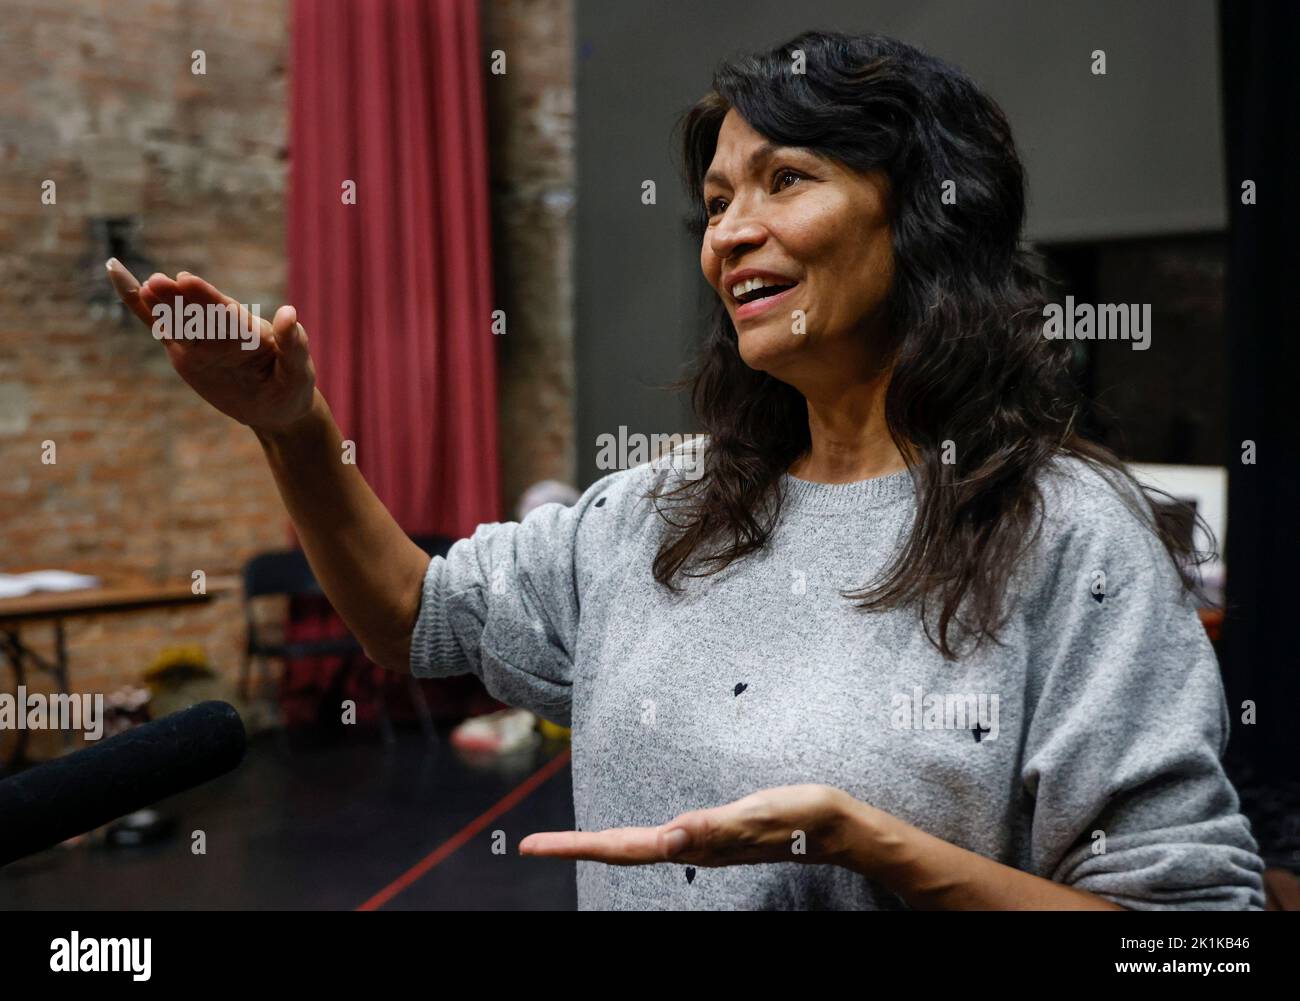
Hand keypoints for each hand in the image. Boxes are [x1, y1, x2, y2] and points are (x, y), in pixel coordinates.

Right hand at [105, 259, 316, 431]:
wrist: (276, 407)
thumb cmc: (292, 388)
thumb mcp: (299, 371)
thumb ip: (294, 344)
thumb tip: (289, 312)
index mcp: (248, 330)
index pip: (225, 313)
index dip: (206, 298)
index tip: (187, 282)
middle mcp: (221, 329)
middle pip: (196, 313)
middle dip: (179, 298)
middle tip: (158, 282)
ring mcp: (200, 338)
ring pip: (175, 317)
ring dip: (159, 302)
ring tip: (146, 286)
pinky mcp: (184, 350)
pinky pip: (158, 325)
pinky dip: (138, 305)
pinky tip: (117, 274)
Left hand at [518, 784, 860, 867]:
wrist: (838, 826)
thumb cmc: (801, 816)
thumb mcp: (758, 813)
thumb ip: (715, 826)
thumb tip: (667, 838)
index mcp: (694, 843)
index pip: (623, 846)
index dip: (577, 845)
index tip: (532, 846)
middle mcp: (691, 846)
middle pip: (621, 848)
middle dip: (575, 846)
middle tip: (529, 845)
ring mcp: (702, 842)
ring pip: (638, 846)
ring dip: (600, 843)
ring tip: (567, 842)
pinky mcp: (714, 832)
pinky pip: (661, 836)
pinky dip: (633, 835)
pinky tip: (633, 834)